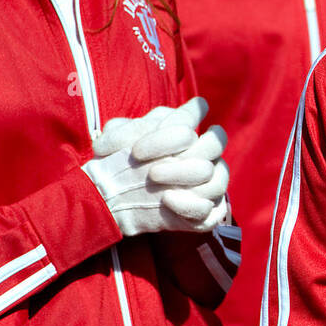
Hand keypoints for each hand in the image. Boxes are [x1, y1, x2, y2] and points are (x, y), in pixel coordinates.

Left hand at [82, 98, 229, 235]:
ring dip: (186, 176)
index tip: (136, 150)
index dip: (171, 132)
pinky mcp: (201, 211)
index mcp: (184, 128)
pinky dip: (192, 205)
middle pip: (215, 144)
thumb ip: (125, 130)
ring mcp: (205, 182)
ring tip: (155, 180)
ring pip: (217, 178)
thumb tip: (146, 127)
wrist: (108, 197)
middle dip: (184, 155)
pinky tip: (167, 200)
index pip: (197, 114)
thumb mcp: (110, 142)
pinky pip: (211, 210)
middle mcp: (202, 153)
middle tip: (151, 171)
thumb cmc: (113, 161)